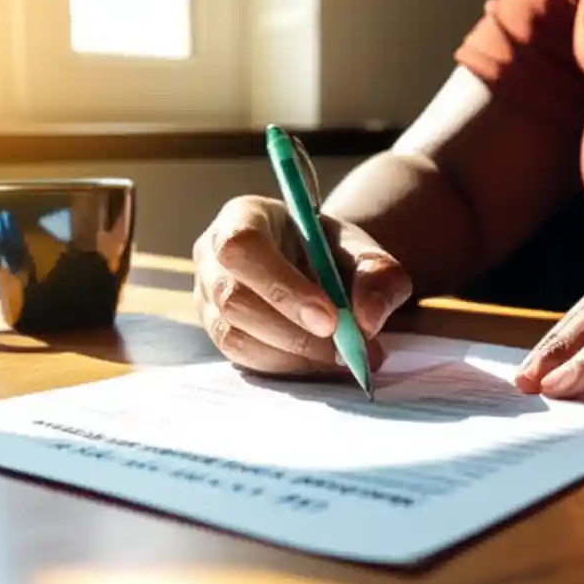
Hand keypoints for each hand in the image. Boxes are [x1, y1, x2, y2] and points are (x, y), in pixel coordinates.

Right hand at [192, 195, 412, 375]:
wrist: (314, 269)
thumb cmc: (331, 252)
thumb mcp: (362, 251)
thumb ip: (376, 275)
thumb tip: (367, 320)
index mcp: (242, 216)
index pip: (242, 247)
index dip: (281, 286)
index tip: (329, 318)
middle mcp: (212, 256)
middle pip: (233, 299)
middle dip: (293, 331)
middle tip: (346, 349)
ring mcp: (207, 298)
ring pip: (235, 335)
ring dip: (293, 355)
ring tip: (340, 357)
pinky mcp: (217, 333)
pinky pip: (242, 359)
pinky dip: (285, 366)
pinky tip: (318, 362)